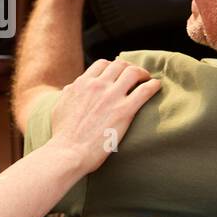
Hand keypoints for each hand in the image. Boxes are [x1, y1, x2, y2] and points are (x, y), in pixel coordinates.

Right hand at [46, 59, 160, 175]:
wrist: (69, 152)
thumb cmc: (63, 135)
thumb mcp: (60, 107)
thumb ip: (69, 94)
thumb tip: (71, 88)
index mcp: (82, 83)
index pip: (102, 64)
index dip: (113, 67)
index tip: (118, 74)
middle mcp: (97, 85)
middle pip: (119, 65)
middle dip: (129, 68)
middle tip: (135, 77)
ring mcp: (112, 96)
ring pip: (133, 72)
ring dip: (142, 74)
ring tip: (147, 80)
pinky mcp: (124, 110)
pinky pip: (145, 90)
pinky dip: (153, 85)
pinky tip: (156, 87)